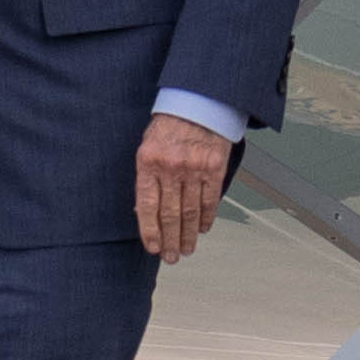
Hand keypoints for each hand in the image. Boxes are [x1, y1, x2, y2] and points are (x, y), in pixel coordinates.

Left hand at [135, 113, 232, 263]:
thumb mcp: (147, 147)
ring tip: (185, 249)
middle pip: (170, 214)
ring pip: (190, 211)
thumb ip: (147, 177)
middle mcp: (171, 167)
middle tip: (170, 257)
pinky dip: (206, 218)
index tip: (152, 248)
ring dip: (187, 235)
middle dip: (170, 240)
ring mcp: (194, 168)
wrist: (197, 102)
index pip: (146, 206)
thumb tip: (145, 211)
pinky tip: (201, 229)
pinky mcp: (214, 167)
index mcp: (148, 162)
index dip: (149, 231)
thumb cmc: (169, 125)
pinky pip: (210, 200)